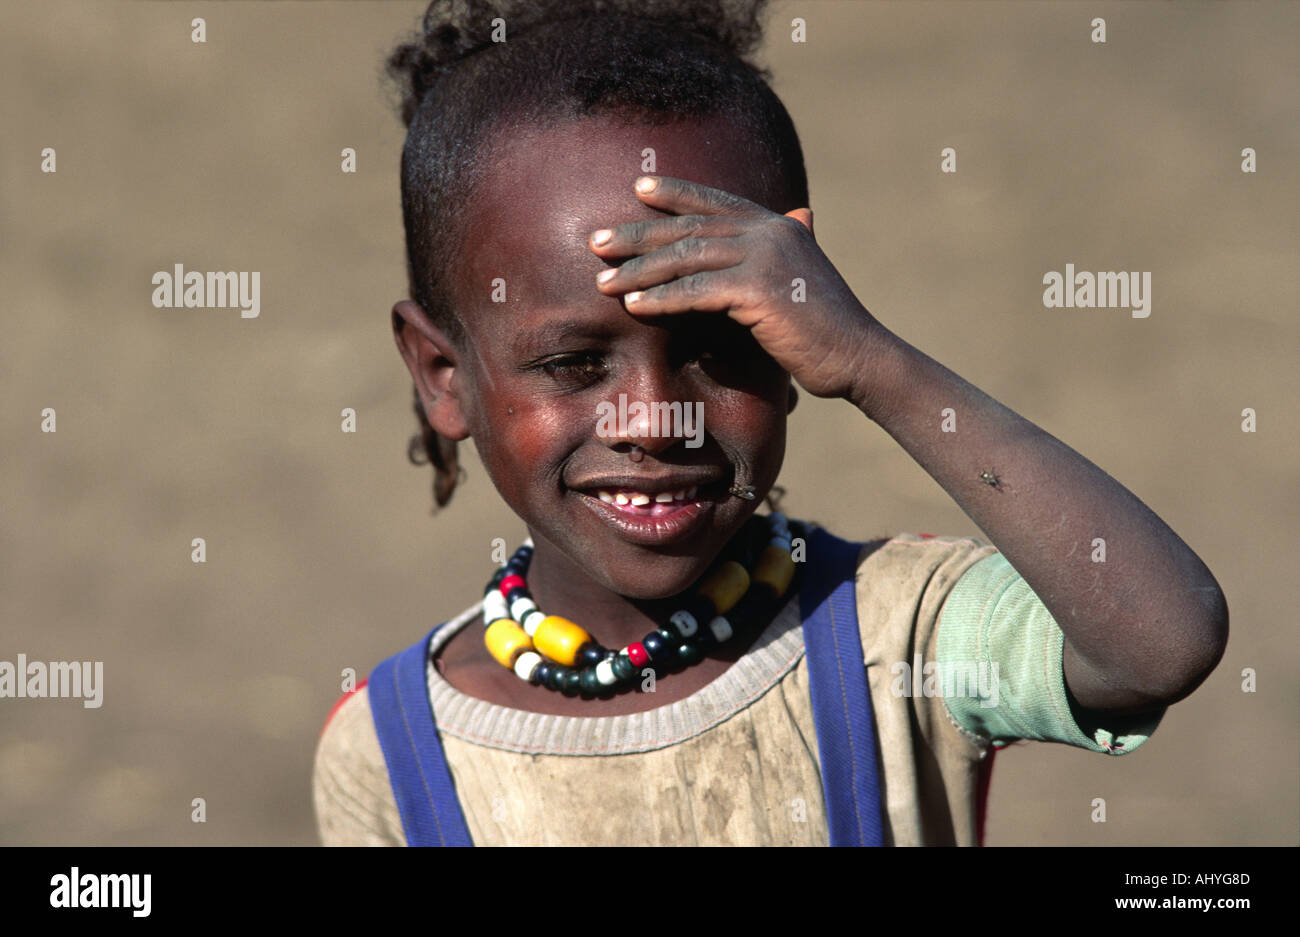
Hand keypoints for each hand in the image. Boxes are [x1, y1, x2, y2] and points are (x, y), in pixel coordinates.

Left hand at [589, 175, 885, 400]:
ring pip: (687, 258)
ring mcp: (766, 255)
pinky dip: (662, 298)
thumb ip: (768, 264)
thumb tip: (739, 270)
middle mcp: (770, 230)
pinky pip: (696, 290)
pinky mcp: (759, 288)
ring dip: (639, 270)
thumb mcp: (793, 285)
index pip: (715, 202)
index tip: (637, 189)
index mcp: (777, 224)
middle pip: (689, 227)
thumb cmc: (823, 331)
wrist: (858, 356)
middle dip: (638, 234)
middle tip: (596, 242)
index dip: (674, 193)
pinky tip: (634, 304)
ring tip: (602, 282)